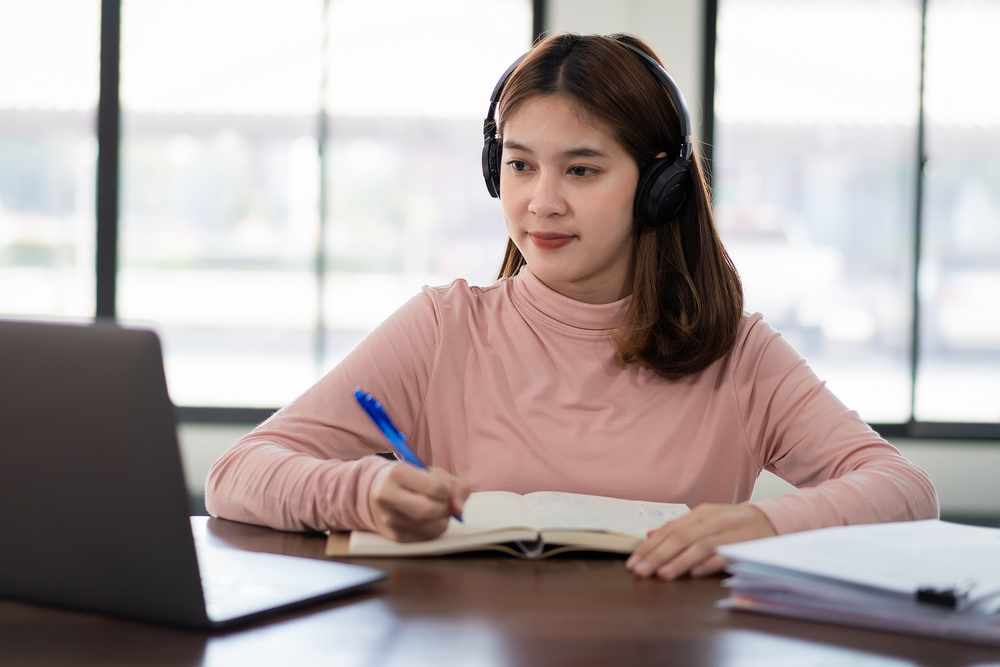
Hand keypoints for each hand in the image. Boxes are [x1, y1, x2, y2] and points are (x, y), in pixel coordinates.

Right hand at [369, 463, 470, 541]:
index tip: (445, 490)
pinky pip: (427, 537)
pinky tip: (429, 519)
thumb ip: (455, 486)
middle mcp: (388, 496)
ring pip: (430, 527)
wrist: (378, 492)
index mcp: (398, 473)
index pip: (435, 487)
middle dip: (445, 508)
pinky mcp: (395, 536)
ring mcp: (389, 519)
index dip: (448, 491)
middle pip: (429, 511)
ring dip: (442, 519)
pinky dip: (435, 528)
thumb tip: (459, 509)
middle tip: (444, 502)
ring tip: (436, 509)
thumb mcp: (433, 473)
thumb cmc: (411, 480)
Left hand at [625, 503, 774, 579]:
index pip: (670, 529)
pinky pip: (725, 555)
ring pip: (699, 546)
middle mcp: (712, 520)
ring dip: (679, 561)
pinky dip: (709, 563)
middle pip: (680, 537)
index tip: (633, 562)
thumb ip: (680, 527)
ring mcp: (728, 532)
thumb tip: (649, 535)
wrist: (772, 519)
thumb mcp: (706, 519)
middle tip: (640, 571)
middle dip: (657, 555)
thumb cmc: (734, 523)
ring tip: (662, 575)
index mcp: (701, 513)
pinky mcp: (744, 545)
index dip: (650, 546)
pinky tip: (695, 573)